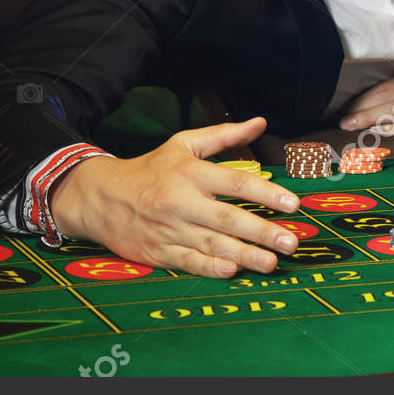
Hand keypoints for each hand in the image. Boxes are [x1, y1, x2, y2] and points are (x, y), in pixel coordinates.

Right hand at [50, 117, 302, 278]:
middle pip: (227, 219)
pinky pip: (188, 262)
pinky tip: (232, 271)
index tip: (293, 204)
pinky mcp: (157, 253)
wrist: (100, 196)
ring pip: (212, 245)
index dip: (266, 194)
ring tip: (271, 263)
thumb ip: (224, 135)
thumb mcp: (184, 144)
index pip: (236, 184)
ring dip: (244, 256)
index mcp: (191, 174)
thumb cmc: (151, 168)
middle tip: (290, 243)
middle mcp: (181, 203)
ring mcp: (169, 230)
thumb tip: (260, 122)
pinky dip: (210, 268)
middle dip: (262, 232)